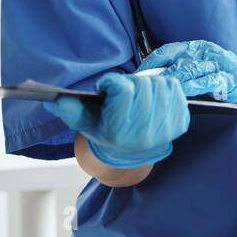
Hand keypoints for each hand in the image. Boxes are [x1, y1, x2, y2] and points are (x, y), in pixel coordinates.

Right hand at [46, 72, 188, 168]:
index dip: (113, 83)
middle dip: (131, 83)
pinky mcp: (180, 123)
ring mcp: (165, 129)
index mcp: (119, 132)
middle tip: (124, 91)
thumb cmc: (106, 132)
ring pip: (160, 84)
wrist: (131, 154)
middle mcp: (144, 133)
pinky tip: (154, 96)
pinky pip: (176, 89)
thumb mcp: (85, 123)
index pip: (122, 89)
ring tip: (138, 94)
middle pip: (142, 85)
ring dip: (148, 83)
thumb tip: (56, 100)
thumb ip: (70, 110)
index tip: (108, 88)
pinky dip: (165, 87)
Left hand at [138, 39, 236, 109]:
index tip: (135, 78)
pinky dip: (194, 87)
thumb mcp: (202, 69)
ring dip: (171, 80)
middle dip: (155, 75)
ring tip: (156, 91)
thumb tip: (152, 83)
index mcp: (195, 47)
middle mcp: (205, 51)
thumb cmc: (228, 77)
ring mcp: (217, 62)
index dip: (149, 64)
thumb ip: (182, 72)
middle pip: (174, 60)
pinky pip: (208, 80)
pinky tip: (183, 94)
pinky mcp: (229, 76)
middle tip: (140, 88)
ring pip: (189, 69)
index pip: (165, 51)